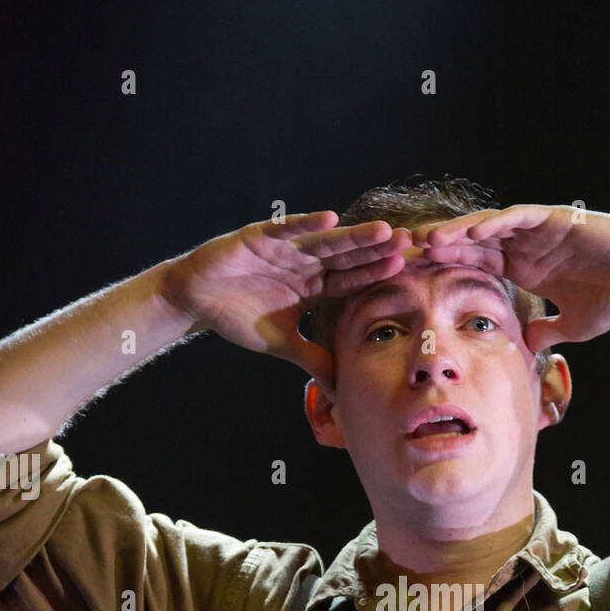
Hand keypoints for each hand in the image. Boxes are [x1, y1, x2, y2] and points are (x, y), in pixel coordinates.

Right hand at [160, 213, 412, 389]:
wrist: (196, 300)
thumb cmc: (236, 316)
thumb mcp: (281, 344)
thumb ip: (312, 360)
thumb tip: (338, 390)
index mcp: (313, 286)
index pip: (352, 280)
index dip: (378, 276)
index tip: (410, 274)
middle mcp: (305, 263)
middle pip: (348, 256)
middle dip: (378, 252)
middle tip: (413, 245)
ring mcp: (285, 248)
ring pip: (326, 241)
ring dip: (354, 237)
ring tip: (384, 232)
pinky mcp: (261, 237)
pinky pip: (288, 229)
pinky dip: (307, 225)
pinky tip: (331, 219)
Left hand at [410, 205, 609, 348]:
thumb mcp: (570, 326)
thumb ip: (545, 333)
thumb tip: (527, 349)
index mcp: (522, 267)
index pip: (474, 266)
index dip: (445, 272)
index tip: (414, 283)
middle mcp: (525, 246)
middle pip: (471, 243)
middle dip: (439, 249)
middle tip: (403, 256)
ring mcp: (538, 230)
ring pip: (488, 226)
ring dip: (458, 232)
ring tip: (428, 241)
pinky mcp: (556, 218)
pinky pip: (518, 217)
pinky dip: (494, 223)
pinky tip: (471, 230)